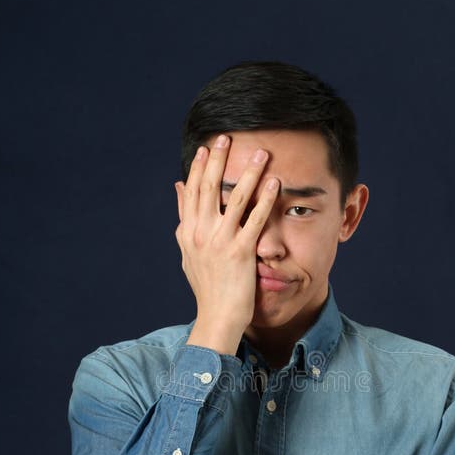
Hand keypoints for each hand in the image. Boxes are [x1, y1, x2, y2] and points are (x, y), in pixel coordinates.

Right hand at [175, 134, 279, 354]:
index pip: (192, 191)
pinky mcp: (241, 253)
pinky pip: (255, 220)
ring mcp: (220, 242)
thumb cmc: (208, 287)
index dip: (200, 167)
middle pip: (209, 188)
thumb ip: (185, 217)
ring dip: (249, 173)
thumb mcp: (190, 251)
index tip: (207, 146)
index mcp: (188, 232)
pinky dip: (265, 199)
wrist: (217, 317)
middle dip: (219, 160)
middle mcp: (201, 234)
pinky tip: (275, 183)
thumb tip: (179, 186)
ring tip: (261, 153)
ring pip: (234, 199)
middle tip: (228, 136)